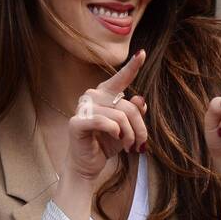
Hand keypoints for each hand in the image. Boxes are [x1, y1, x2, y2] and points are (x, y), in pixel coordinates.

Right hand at [62, 49, 148, 184]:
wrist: (88, 165)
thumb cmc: (106, 144)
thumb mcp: (127, 129)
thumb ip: (134, 113)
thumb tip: (141, 99)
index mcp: (104, 94)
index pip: (120, 79)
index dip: (132, 67)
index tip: (143, 54)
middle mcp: (92, 96)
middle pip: (128, 106)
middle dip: (139, 128)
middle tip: (139, 143)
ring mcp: (82, 108)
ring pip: (119, 116)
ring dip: (129, 135)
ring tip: (129, 146)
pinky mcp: (77, 122)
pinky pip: (103, 121)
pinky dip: (114, 131)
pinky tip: (116, 139)